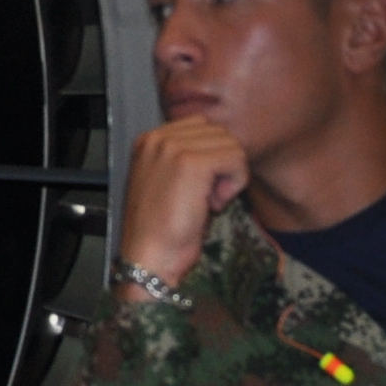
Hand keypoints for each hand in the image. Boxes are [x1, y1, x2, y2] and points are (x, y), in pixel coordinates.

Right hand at [120, 116, 249, 285]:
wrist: (149, 258)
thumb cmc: (162, 230)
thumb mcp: (170, 183)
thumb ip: (188, 159)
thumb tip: (225, 151)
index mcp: (150, 140)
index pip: (202, 127)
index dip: (212, 157)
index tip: (199, 187)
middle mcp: (158, 137)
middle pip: (218, 132)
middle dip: (222, 164)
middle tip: (207, 197)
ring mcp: (173, 147)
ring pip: (230, 143)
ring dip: (230, 174)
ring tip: (209, 201)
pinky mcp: (191, 162)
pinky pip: (236, 158)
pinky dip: (236, 183)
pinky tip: (215, 203)